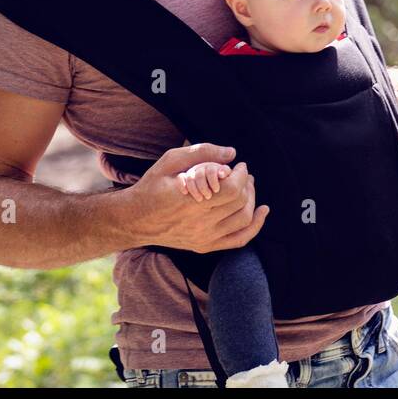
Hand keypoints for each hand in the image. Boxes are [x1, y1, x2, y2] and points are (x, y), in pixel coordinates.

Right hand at [132, 142, 267, 252]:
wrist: (135, 219)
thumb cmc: (152, 186)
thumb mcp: (170, 161)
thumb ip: (201, 153)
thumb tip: (231, 153)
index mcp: (191, 200)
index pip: (232, 189)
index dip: (241, 174)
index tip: (239, 165)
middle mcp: (200, 222)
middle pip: (240, 202)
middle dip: (247, 183)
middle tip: (243, 173)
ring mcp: (204, 237)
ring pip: (243, 219)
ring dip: (252, 200)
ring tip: (247, 187)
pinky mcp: (205, 246)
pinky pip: (239, 240)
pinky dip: (255, 226)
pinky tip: (262, 211)